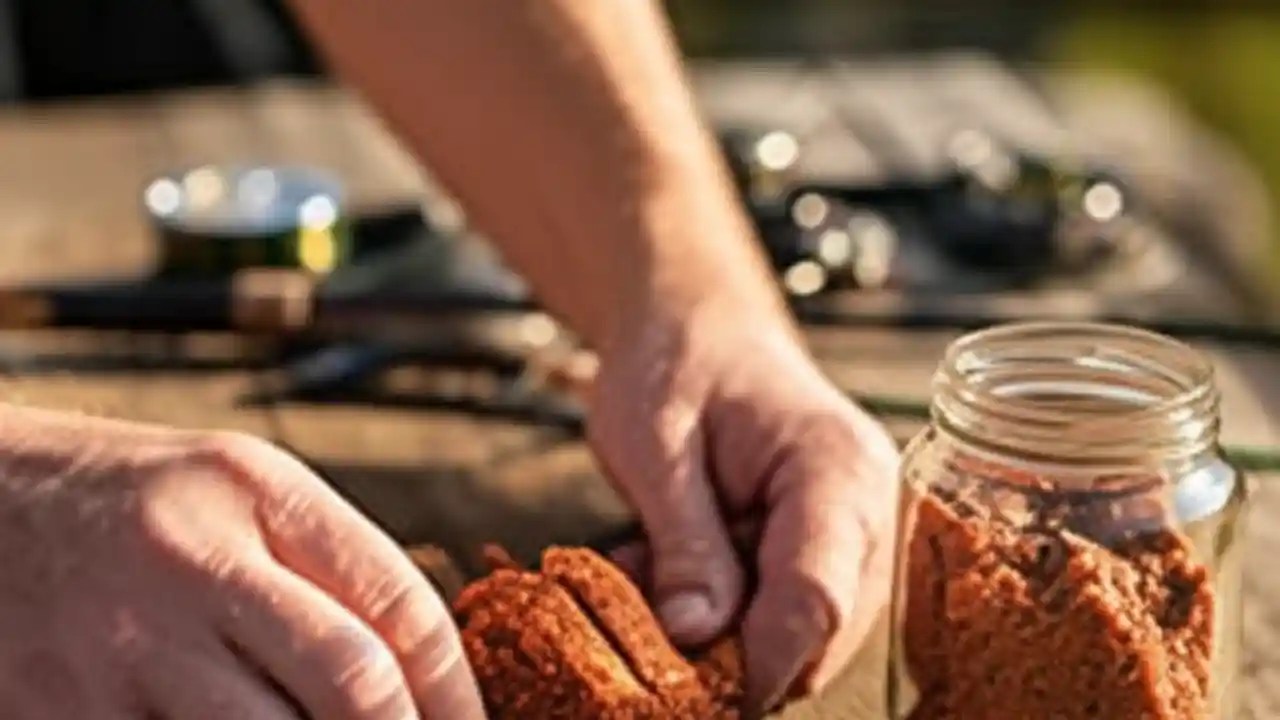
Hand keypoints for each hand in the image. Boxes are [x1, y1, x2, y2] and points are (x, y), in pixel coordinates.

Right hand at [0, 406, 483, 718]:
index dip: (454, 688)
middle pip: (352, 681)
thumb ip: (320, 570)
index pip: (399, 602)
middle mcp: (194, 562)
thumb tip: (411, 675)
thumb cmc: (127, 503)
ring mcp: (123, 646)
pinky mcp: (63, 712)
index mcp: (253, 491)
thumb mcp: (232, 494)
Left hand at [587, 300, 900, 713]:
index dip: (755, 662)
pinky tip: (677, 569)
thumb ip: (682, 541)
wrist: (696, 328)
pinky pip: (785, 618)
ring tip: (654, 565)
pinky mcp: (833, 555)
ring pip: (800, 639)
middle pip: (818, 635)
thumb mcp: (654, 445)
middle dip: (729, 647)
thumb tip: (696, 637)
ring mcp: (858, 537)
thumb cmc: (674, 365)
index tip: (691, 694)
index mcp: (836, 470)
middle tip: (646, 600)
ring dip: (719, 630)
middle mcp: (870, 511)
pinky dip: (725, 615)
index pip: (816, 598)